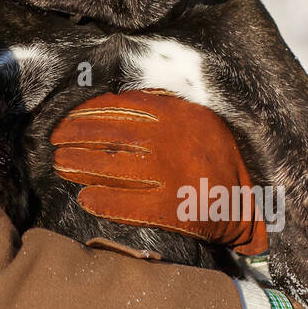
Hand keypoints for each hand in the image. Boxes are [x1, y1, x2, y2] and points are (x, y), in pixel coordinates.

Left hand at [48, 88, 268, 254]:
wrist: (254, 205)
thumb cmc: (218, 158)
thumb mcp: (197, 120)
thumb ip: (161, 107)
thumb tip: (109, 100)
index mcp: (178, 113)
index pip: (120, 106)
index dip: (86, 113)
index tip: (65, 119)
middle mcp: (173, 139)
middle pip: (110, 135)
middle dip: (75, 138)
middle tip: (53, 144)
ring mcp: (173, 174)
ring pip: (112, 167)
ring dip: (79, 166)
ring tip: (60, 166)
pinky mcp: (175, 209)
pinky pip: (128, 204)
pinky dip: (102, 201)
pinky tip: (85, 199)